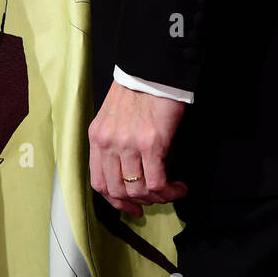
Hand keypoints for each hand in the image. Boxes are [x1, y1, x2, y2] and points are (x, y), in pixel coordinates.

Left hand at [88, 81, 188, 216]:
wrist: (152, 69)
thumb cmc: (137, 89)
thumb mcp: (112, 116)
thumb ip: (114, 142)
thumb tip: (129, 172)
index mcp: (97, 137)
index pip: (99, 183)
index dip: (116, 202)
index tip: (132, 207)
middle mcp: (108, 143)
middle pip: (118, 191)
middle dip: (140, 202)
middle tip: (156, 199)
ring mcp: (128, 145)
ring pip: (138, 190)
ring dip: (158, 197)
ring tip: (172, 189)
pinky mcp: (150, 143)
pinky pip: (157, 182)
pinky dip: (170, 191)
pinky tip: (180, 186)